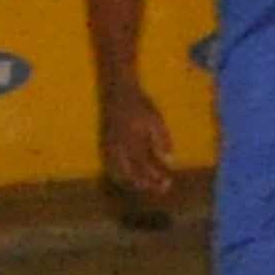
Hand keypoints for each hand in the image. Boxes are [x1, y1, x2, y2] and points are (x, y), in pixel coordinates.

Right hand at [99, 88, 176, 207]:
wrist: (117, 90)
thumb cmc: (139, 104)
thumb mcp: (156, 121)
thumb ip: (163, 141)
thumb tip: (170, 161)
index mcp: (131, 144)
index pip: (144, 170)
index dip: (156, 180)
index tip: (168, 182)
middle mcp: (118, 149)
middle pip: (130, 176)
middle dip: (146, 184)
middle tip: (161, 185)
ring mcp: (109, 147)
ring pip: (117, 174)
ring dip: (133, 181)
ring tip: (148, 183)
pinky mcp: (105, 143)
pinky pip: (110, 165)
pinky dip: (121, 174)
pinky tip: (134, 172)